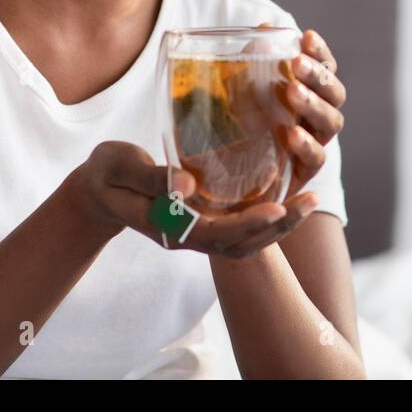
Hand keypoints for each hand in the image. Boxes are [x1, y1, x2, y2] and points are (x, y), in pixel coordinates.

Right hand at [66, 140, 319, 258]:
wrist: (100, 191)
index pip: (213, 233)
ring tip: (310, 202)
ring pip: (244, 243)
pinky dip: (267, 219)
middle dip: (277, 228)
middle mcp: (185, 238)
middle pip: (238, 245)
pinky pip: (240, 231)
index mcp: (165, 227)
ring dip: (279, 228)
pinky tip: (288, 199)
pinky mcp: (203, 224)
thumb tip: (188, 183)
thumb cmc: (108, 173)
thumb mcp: (120, 166)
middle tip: (310, 201)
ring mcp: (195, 234)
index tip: (277, 208)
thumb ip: (150, 176)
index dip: (247, 223)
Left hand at [256, 22, 346, 199]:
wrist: (231, 175)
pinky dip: (307, 145)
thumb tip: (264, 26)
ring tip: (293, 91)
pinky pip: (316, 158)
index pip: (325, 67)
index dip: (320, 51)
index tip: (306, 35)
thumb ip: (255, 59)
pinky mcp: (305, 171)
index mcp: (309, 91)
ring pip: (331, 122)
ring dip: (314, 105)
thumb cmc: (243, 121)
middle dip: (318, 75)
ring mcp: (315, 142)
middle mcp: (318, 115)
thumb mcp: (242, 88)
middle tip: (297, 63)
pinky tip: (292, 133)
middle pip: (334, 92)